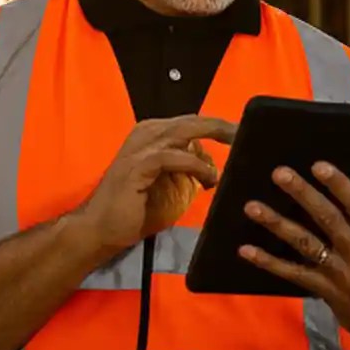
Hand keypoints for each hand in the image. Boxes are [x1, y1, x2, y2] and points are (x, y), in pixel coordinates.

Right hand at [73, 115, 232, 255]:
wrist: (102, 229)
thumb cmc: (138, 210)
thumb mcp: (175, 187)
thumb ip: (192, 169)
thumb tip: (214, 160)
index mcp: (155, 134)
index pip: (193, 123)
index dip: (220, 126)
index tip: (246, 134)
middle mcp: (147, 133)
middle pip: (192, 121)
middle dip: (222, 126)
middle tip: (248, 134)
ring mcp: (141, 147)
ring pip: (184, 131)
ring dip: (212, 139)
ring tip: (236, 150)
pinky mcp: (138, 165)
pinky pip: (171, 156)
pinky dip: (194, 164)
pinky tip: (208, 177)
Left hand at [239, 162, 349, 349]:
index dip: (342, 188)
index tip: (320, 165)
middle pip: (329, 224)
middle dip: (303, 196)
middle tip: (280, 172)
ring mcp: (344, 280)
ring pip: (306, 247)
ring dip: (277, 225)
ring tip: (252, 205)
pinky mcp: (330, 294)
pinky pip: (295, 276)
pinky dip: (269, 263)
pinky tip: (245, 249)